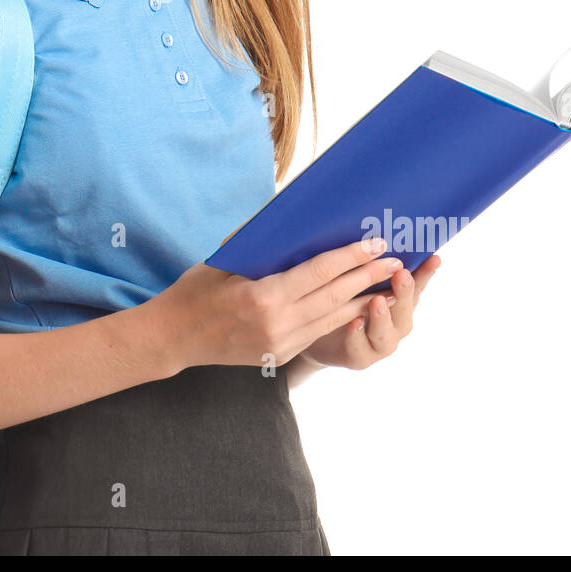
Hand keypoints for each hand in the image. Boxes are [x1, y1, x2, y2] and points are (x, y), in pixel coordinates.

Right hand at [150, 237, 410, 373]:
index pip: (319, 273)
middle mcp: (278, 324)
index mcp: (263, 297)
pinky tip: (358, 304)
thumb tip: (289, 217)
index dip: (351, 257)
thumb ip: (259, 244)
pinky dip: (342, 316)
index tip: (376, 243)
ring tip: (388, 283)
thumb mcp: (224, 260)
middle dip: (368, 276)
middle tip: (395, 259)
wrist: (175, 338)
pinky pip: (319, 330)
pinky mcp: (282, 354)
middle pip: (334, 295)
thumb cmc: (195, 291)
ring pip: (333, 317)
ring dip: (364, 299)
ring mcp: (281, 343)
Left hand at [298, 253, 440, 370]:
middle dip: (404, 291)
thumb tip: (372, 233)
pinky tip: (354, 322)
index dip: (426, 273)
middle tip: (401, 274)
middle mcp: (395, 322)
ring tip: (377, 300)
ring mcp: (379, 342)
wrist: (316, 333)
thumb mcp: (354, 276)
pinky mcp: (359, 357)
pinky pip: (360, 348)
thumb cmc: (341, 299)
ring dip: (382, 316)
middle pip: (405, 308)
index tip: (434, 257)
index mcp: (399, 300)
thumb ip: (367, 261)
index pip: (416, 285)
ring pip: (386, 332)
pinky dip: (357, 335)